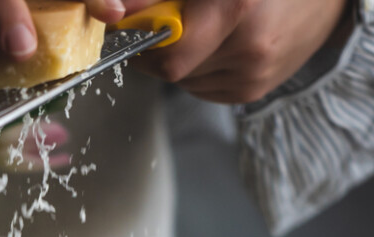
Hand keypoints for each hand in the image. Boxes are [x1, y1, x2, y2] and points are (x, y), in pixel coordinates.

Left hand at [134, 0, 351, 103]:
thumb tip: (120, 8)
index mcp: (238, 7)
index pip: (170, 52)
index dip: (143, 41)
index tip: (131, 26)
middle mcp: (248, 48)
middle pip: (174, 70)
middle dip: (159, 49)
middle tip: (164, 24)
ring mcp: (253, 76)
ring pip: (186, 82)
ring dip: (180, 58)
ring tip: (202, 27)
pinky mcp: (253, 92)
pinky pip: (204, 88)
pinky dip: (199, 69)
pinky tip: (217, 43)